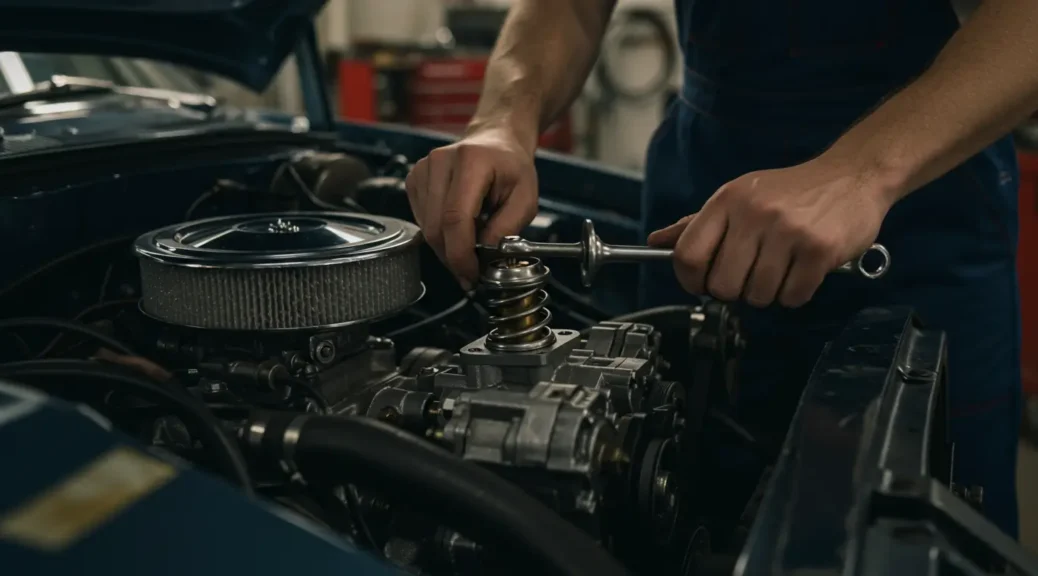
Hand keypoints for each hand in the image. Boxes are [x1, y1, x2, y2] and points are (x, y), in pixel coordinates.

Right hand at [406, 127, 538, 288]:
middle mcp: (440, 161)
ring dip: (447, 246)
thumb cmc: (511, 168)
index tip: (472, 275)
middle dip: (454, 257)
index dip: (461, 254)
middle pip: (437, 227)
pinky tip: (457, 226)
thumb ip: (507, 228)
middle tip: (473, 270)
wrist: (495, 141)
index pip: (455, 218)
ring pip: (426, 228)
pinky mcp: (414, 179)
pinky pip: (421, 220)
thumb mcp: (526, 199)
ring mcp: (423, 169)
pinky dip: (439, 233)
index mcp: (472, 161)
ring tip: (471, 240)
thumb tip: (484, 254)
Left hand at [647, 158, 894, 306]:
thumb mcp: (738, 197)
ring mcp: (787, 231)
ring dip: (768, 293)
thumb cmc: (789, 193)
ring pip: (758, 296)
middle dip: (735, 291)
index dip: (691, 281)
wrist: (852, 176)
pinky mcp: (819, 250)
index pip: (687, 256)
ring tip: (781, 269)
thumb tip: (656, 242)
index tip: (703, 284)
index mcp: (727, 201)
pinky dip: (795, 294)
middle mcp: (753, 213)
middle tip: (750, 276)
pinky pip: (792, 297)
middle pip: (722, 285)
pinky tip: (802, 271)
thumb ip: (697, 224)